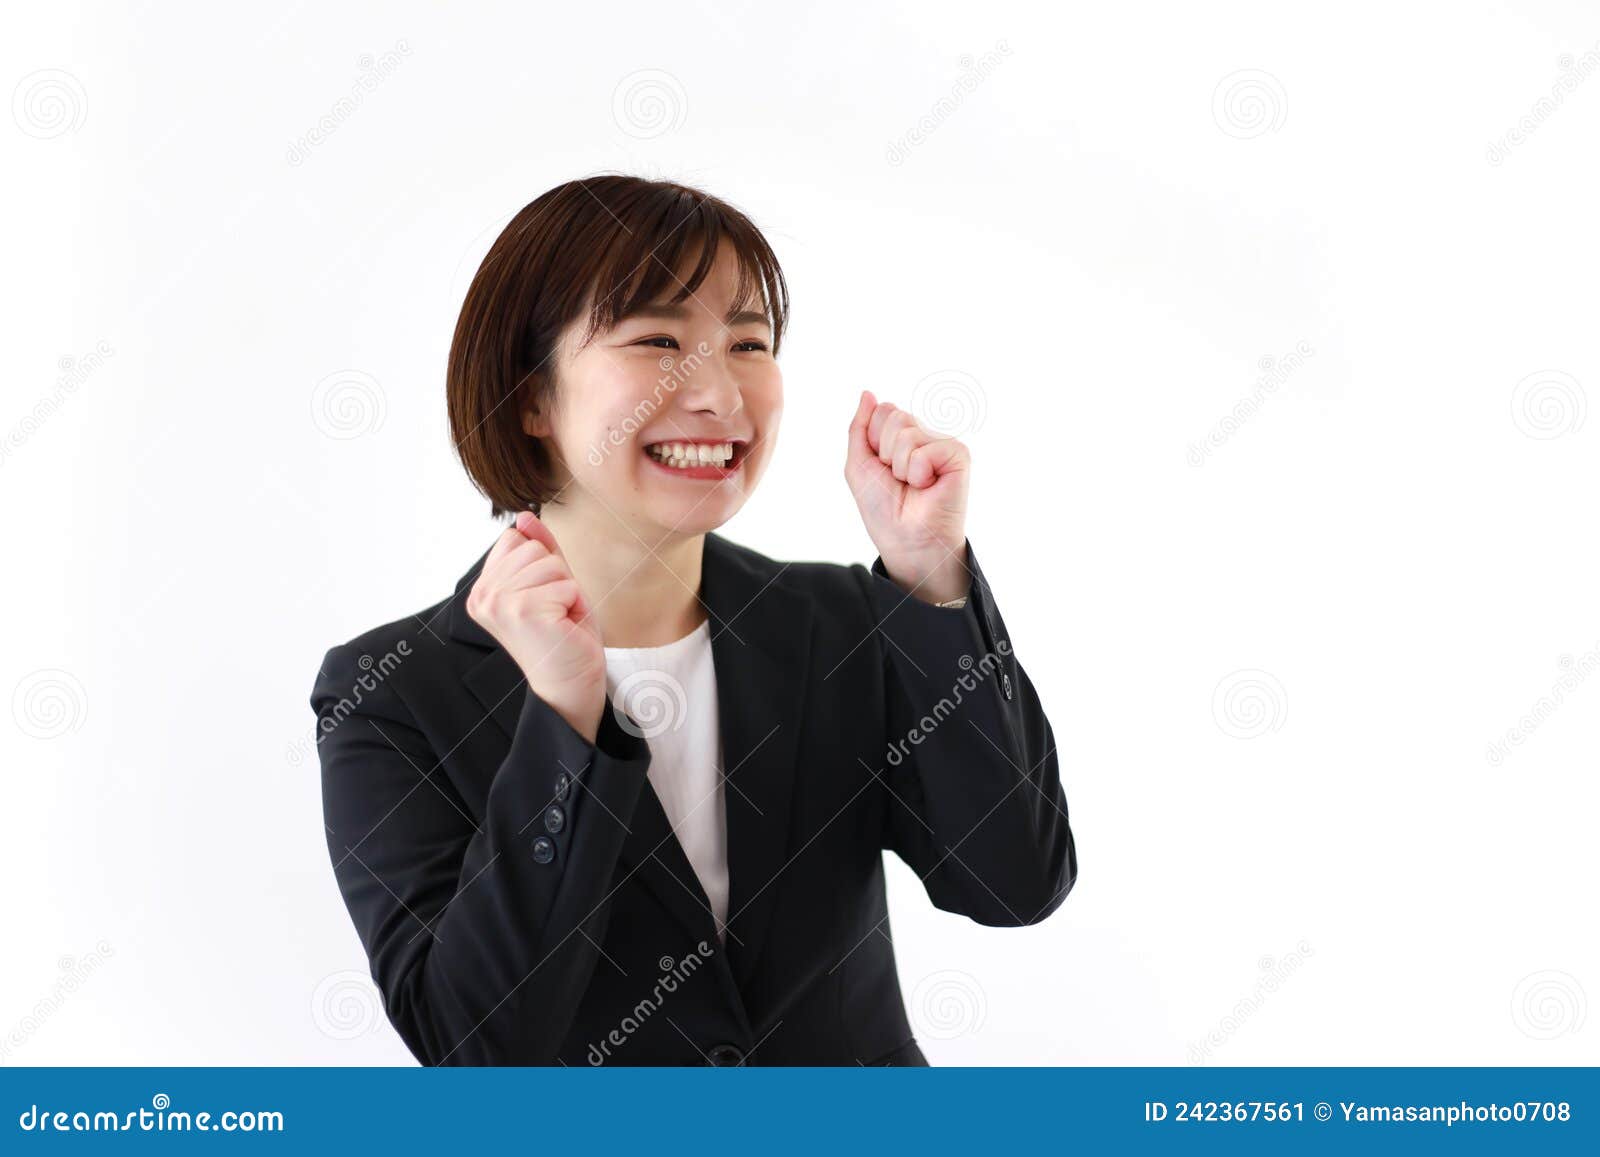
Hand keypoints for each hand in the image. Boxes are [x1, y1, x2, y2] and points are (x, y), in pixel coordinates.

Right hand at [466, 511, 606, 744]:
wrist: (570, 683)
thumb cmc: (562, 636)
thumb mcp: (550, 583)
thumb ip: (538, 549)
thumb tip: (524, 516)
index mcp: (482, 589)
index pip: (515, 539)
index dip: (541, 566)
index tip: (542, 600)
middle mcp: (483, 595)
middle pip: (533, 548)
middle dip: (556, 577)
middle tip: (554, 612)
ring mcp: (499, 602)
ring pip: (551, 564)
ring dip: (566, 591)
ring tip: (558, 619)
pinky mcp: (523, 610)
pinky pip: (565, 583)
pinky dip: (574, 604)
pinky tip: (563, 627)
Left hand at [844, 390, 971, 604]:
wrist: (904, 538)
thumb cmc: (884, 508)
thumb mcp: (858, 464)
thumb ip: (859, 427)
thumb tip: (867, 394)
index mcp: (902, 435)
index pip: (882, 411)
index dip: (873, 442)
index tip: (881, 467)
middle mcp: (924, 436)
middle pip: (894, 416)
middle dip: (885, 451)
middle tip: (898, 478)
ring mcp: (941, 444)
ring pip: (906, 432)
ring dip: (900, 466)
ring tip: (913, 485)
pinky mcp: (958, 455)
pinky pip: (925, 449)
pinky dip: (918, 472)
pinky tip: (928, 486)